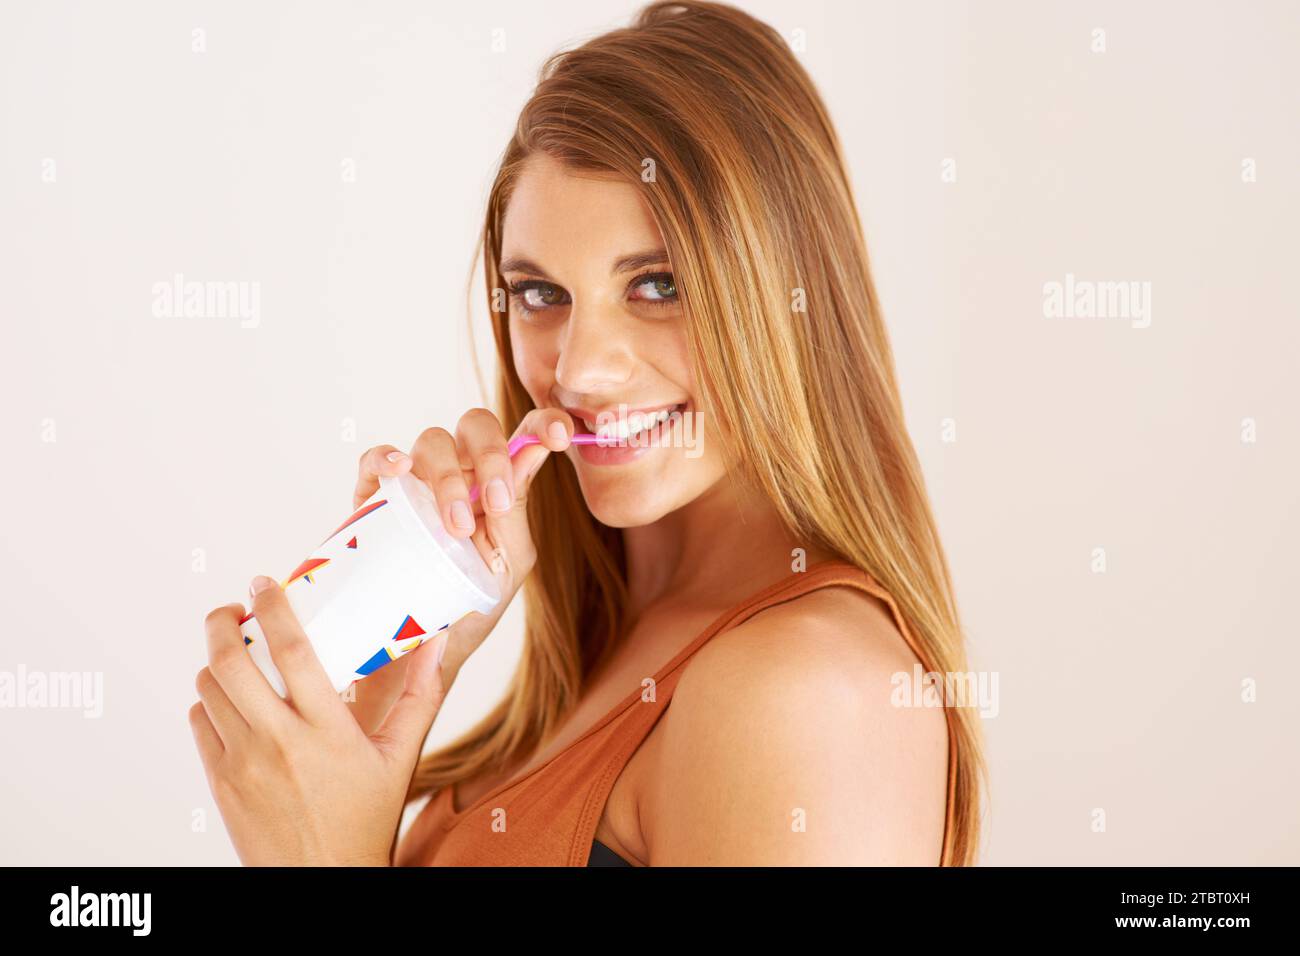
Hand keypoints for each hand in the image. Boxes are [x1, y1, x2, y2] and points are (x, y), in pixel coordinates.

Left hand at [190, 576, 449, 865]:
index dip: (273, 607)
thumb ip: (421, 694)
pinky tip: (230, 698)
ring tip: (235, 652)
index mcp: (327, 731)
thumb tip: (438, 640)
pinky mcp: (220, 783)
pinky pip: (200, 722)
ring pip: (208, 689)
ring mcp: (241, 763)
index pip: (291, 651)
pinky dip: (209, 700)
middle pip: (228, 662)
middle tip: (234, 608)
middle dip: (221, 623)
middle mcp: (278, 742)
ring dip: (216, 660)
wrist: (322, 881)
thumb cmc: (366, 819)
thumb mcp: (401, 757)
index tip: (265, 582)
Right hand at [344, 407, 572, 733]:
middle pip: (476, 426)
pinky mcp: (375, 497)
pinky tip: (399, 471)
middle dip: (491, 455)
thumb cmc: (469, 606)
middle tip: (494, 504)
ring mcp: (418, 481)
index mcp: (500, 484)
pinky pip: (376, 461)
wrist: (417, 654)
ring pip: (431, 441)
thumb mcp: (506, 563)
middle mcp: (462, 472)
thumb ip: (516, 510)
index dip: (544, 424)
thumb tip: (536, 452)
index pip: (525, 435)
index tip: (559, 436)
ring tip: (454, 528)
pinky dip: (386, 457)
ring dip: (448, 478)